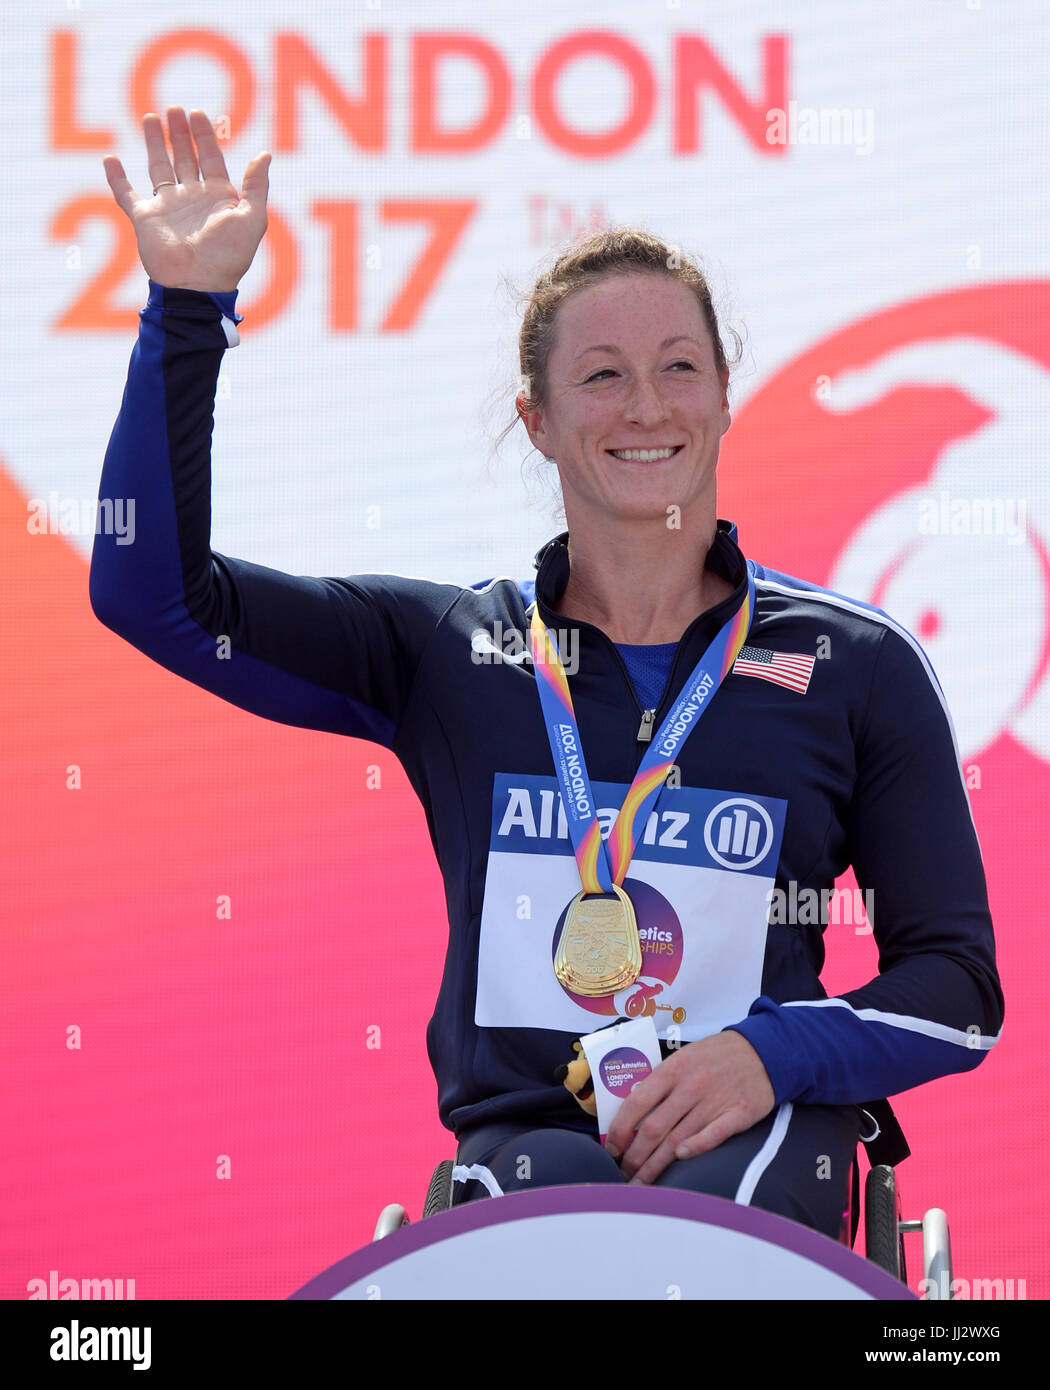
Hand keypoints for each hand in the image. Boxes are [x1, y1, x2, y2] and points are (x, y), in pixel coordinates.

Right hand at [103, 106, 269, 292]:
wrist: (197, 283)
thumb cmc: (228, 255)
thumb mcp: (252, 219)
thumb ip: (257, 186)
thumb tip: (265, 154)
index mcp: (217, 198)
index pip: (211, 158)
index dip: (205, 136)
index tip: (198, 113)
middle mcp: (191, 199)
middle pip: (184, 157)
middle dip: (179, 133)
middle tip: (174, 108)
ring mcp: (167, 207)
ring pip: (158, 167)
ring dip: (154, 142)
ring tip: (150, 117)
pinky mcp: (145, 219)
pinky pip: (125, 195)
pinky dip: (116, 178)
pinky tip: (110, 159)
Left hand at [603, 1030, 774, 1183]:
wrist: (764, 1050)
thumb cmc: (717, 1056)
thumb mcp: (684, 1057)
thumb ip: (661, 1081)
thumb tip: (630, 1109)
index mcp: (673, 1069)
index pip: (637, 1102)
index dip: (621, 1128)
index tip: (612, 1148)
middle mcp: (691, 1086)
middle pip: (655, 1127)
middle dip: (635, 1156)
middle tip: (624, 1173)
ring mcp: (715, 1100)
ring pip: (678, 1138)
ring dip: (656, 1164)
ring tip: (642, 1183)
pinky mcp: (739, 1113)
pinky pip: (715, 1133)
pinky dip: (697, 1146)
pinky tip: (680, 1158)